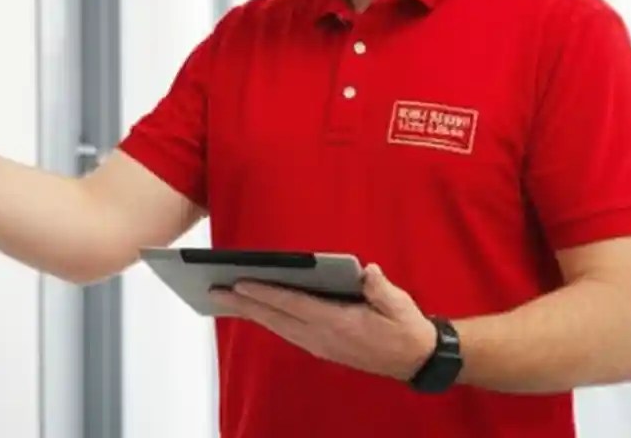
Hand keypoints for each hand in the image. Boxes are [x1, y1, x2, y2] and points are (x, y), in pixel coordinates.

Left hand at [211, 263, 436, 381]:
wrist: (415, 359)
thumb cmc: (405, 326)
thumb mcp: (399, 304)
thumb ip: (380, 288)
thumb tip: (367, 272)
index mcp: (338, 322)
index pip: (293, 304)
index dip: (265, 293)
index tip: (240, 282)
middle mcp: (323, 336)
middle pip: (275, 318)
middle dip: (244, 303)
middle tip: (215, 290)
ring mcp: (320, 345)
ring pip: (277, 327)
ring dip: (251, 313)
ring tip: (225, 299)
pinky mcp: (322, 348)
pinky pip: (287, 332)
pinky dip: (267, 320)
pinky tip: (255, 312)